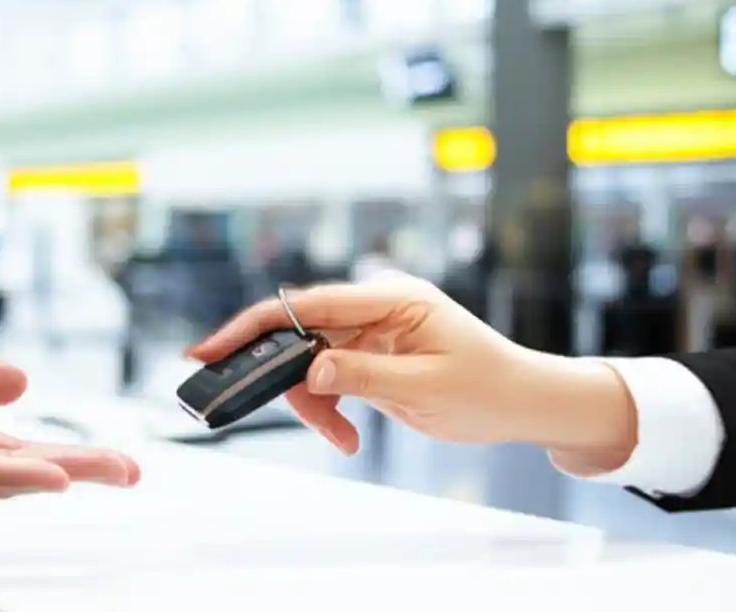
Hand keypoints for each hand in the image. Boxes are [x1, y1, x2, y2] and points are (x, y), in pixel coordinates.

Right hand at [188, 271, 636, 475]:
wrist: (523, 403)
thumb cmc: (488, 388)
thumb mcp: (425, 387)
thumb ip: (364, 375)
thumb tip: (311, 370)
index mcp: (391, 297)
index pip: (308, 304)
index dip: (254, 325)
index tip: (211, 347)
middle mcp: (375, 305)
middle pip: (299, 331)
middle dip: (275, 372)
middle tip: (234, 399)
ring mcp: (372, 329)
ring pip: (310, 360)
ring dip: (311, 403)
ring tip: (341, 438)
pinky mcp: (370, 353)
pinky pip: (329, 376)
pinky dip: (328, 407)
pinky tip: (348, 435)